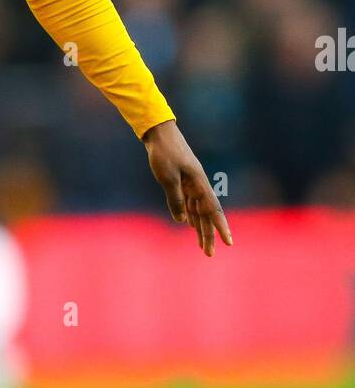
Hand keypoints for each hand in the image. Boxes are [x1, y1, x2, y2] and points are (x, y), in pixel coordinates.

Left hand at [143, 120, 232, 257]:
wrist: (159, 134)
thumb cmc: (164, 154)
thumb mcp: (168, 178)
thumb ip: (176, 199)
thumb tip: (182, 221)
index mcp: (199, 184)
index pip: (213, 210)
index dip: (221, 228)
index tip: (229, 243)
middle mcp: (198, 186)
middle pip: (206, 215)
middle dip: (208, 235)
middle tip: (209, 254)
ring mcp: (190, 184)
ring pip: (198, 211)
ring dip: (200, 228)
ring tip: (203, 246)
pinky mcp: (182, 182)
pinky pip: (189, 203)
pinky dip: (190, 215)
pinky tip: (190, 225)